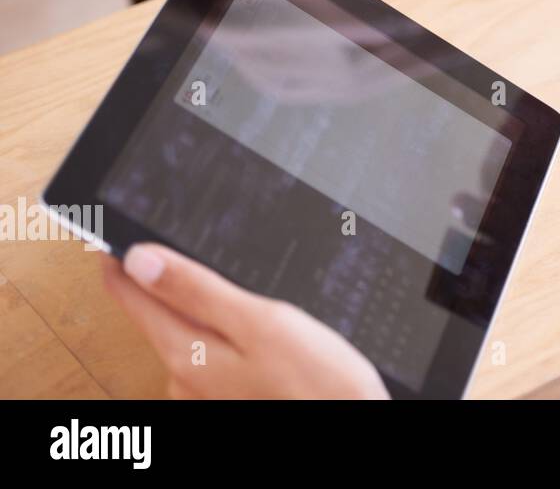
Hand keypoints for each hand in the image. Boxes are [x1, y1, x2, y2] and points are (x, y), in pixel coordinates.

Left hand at [104, 244, 388, 398]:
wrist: (351, 421)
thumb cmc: (315, 384)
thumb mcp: (261, 322)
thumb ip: (198, 291)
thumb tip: (139, 259)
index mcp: (184, 353)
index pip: (131, 293)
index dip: (122, 255)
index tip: (116, 230)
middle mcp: (183, 379)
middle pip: (159, 310)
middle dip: (172, 279)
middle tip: (183, 244)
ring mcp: (204, 390)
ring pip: (191, 330)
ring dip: (207, 306)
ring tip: (234, 286)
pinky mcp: (228, 394)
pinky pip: (213, 350)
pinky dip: (227, 330)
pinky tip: (257, 326)